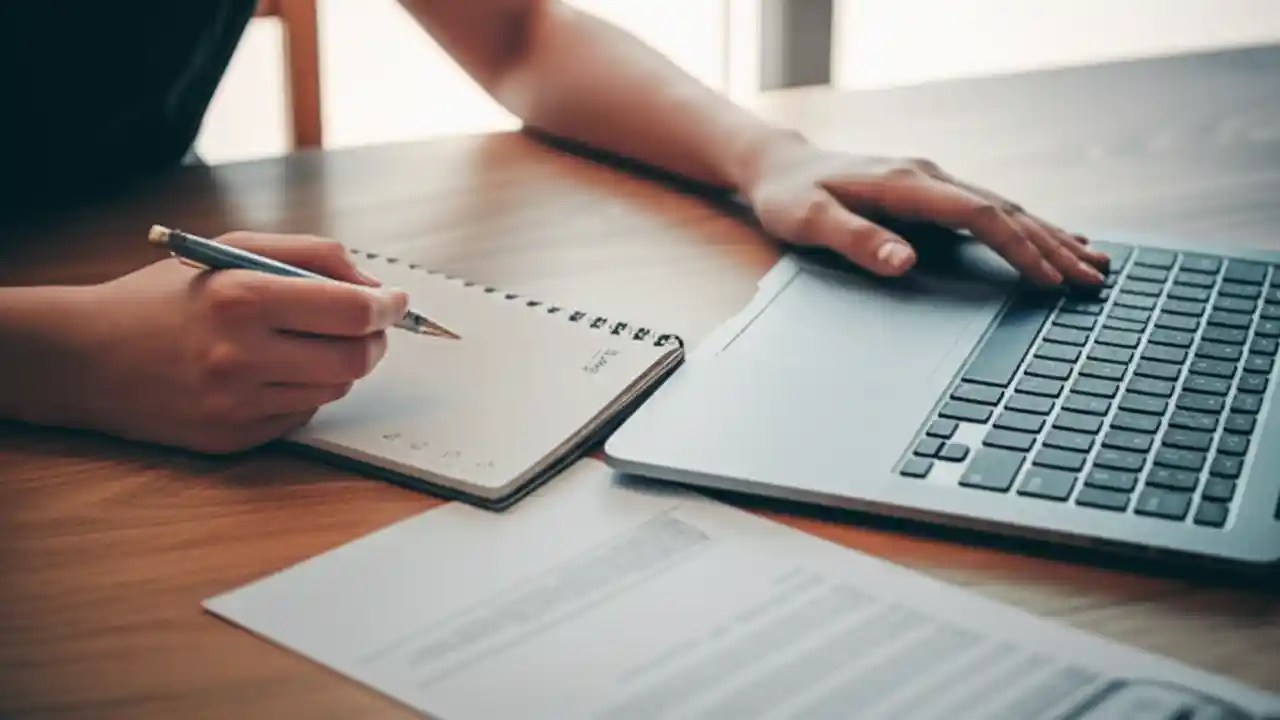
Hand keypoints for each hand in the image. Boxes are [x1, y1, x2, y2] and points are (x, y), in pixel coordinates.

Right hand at [68, 232, 406, 452]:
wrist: (84, 357)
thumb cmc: (164, 297)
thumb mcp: (231, 250)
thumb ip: (312, 256)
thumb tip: (376, 288)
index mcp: (241, 298)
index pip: (351, 311)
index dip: (388, 307)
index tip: (396, 301)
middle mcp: (240, 355)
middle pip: (355, 359)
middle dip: (375, 340)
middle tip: (368, 326)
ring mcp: (236, 404)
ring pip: (334, 389)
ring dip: (339, 365)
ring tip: (307, 343)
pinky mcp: (232, 438)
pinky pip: (302, 414)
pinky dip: (304, 390)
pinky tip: (272, 372)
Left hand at [742, 137, 1108, 285]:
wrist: (779, 166)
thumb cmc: (790, 196)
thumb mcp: (809, 222)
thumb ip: (857, 240)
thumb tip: (906, 262)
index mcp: (907, 185)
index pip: (979, 214)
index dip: (1018, 247)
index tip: (1050, 278)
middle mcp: (928, 177)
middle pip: (1006, 210)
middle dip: (1052, 246)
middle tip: (1094, 279)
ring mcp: (931, 182)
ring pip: (1005, 207)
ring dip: (1049, 236)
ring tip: (1094, 262)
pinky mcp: (929, 192)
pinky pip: (988, 209)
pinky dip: (1026, 227)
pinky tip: (1051, 238)